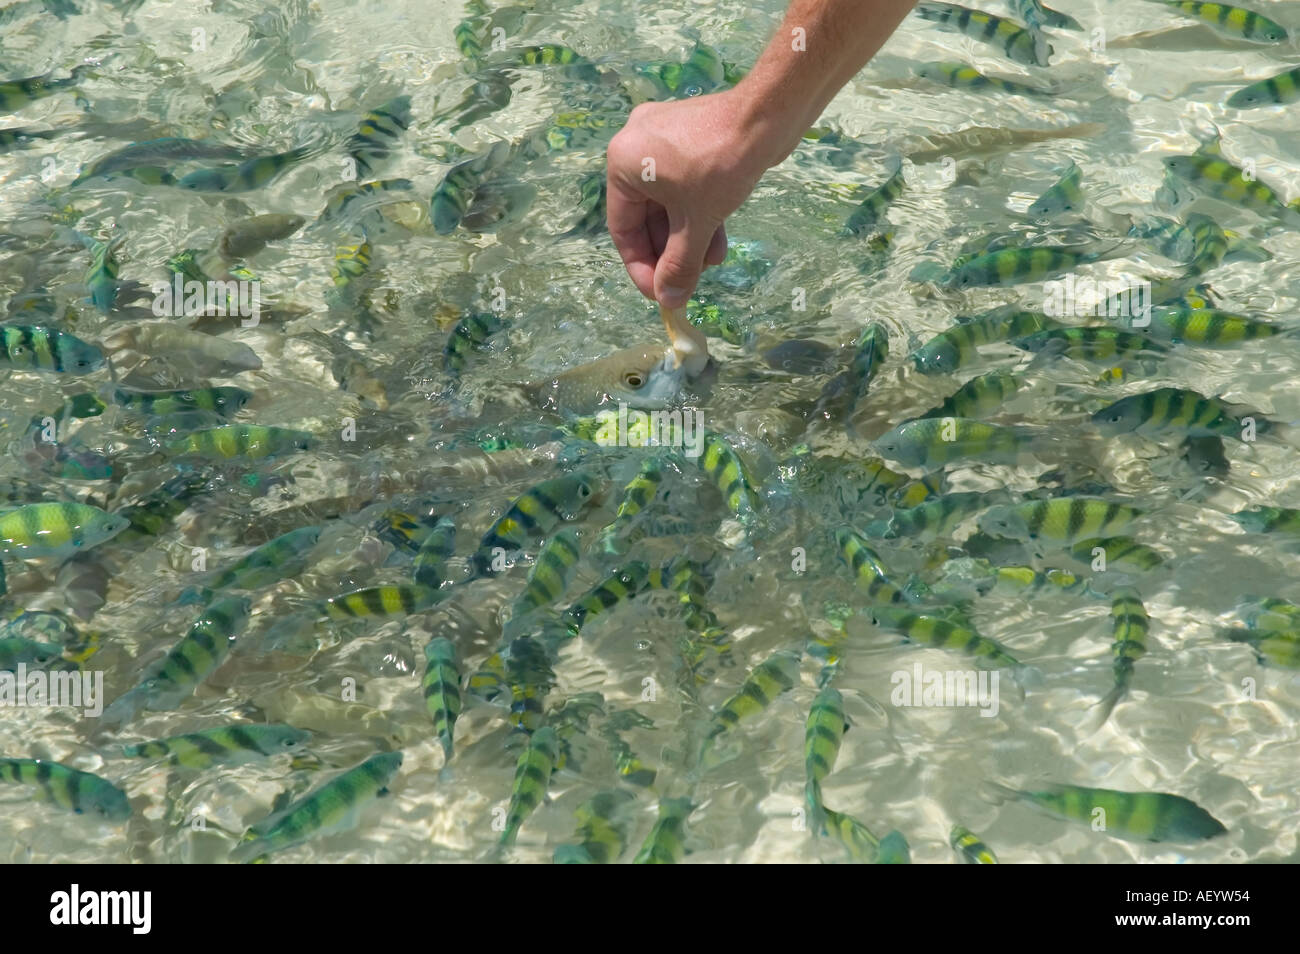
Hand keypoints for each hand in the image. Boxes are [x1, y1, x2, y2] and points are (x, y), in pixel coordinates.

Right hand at [605, 89, 776, 307]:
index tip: (660, 293)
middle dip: (670, 252)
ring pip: (668, 204)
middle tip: (688, 280)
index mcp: (622, 162)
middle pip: (646, 217)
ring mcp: (662, 140)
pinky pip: (684, 186)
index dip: (641, 267)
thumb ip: (679, 265)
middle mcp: (635, 147)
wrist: (766, 116)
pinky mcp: (689, 139)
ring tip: (712, 262)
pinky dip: (697, 213)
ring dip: (688, 238)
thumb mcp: (697, 223)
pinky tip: (718, 240)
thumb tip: (669, 301)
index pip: (623, 228)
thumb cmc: (721, 167)